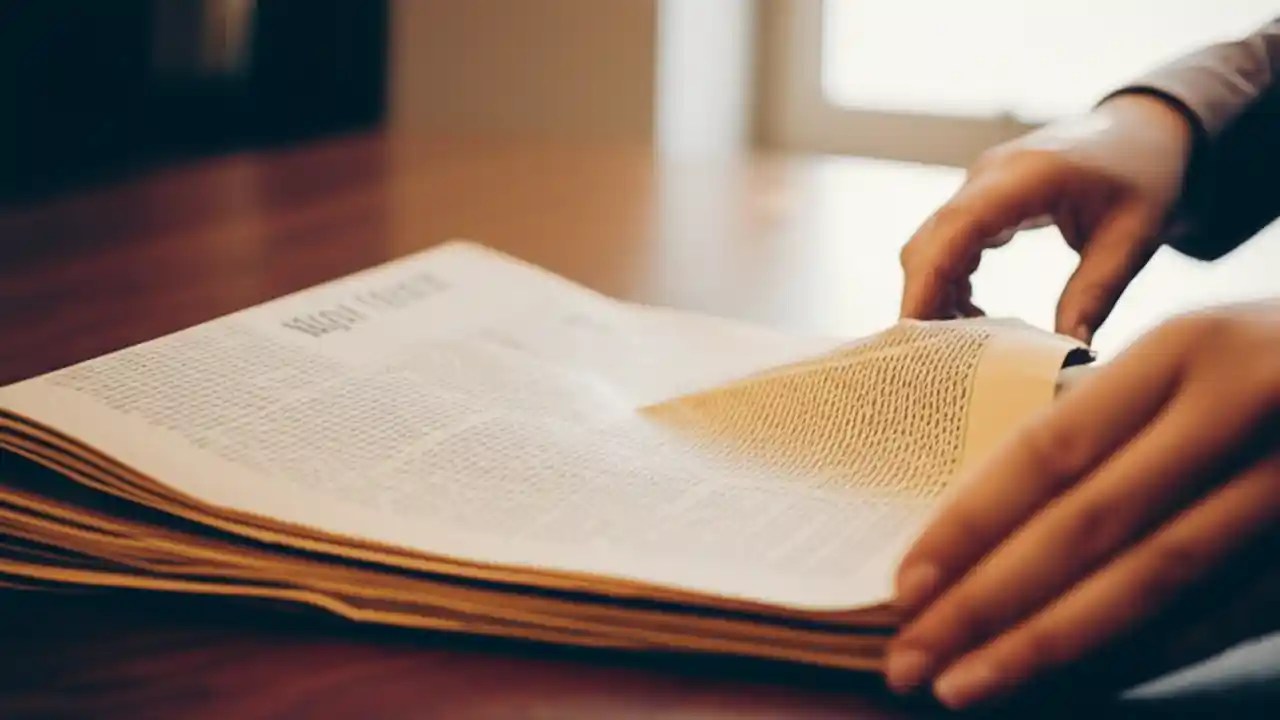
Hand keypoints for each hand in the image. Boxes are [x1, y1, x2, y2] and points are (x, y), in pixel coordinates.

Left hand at [884, 301, 1279, 708]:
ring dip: (1047, 647)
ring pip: (1150, 585)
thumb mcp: (1203, 353)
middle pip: (1087, 528)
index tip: (906, 581)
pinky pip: (1217, 618)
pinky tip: (1070, 682)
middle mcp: (1242, 414)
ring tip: (964, 685)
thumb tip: (991, 515)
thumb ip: (1115, 420)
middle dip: (986, 603)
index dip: (971, 522)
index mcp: (1190, 350)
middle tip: (909, 656)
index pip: (1052, 449)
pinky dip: (1137, 656)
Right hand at [899, 94, 1192, 342]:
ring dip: (934, 295)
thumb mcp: (1134, 237)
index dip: (928, 283)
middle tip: (938, 361)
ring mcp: (978, 184)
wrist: (1143, 128)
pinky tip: (974, 315)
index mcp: (1026, 176)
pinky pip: (945, 243)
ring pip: (930, 245)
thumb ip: (1098, 293)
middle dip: (922, 302)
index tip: (917, 335)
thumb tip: (1070, 355)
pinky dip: (948, 281)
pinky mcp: (979, 198)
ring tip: (963, 346)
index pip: (956, 229)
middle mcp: (988, 176)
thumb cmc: (1146, 174)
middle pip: (928, 243)